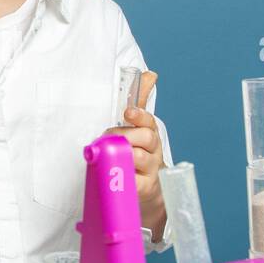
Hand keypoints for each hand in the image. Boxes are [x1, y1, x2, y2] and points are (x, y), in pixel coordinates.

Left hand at [104, 71, 166, 240]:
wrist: (147, 188)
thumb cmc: (138, 152)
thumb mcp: (137, 127)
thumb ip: (139, 100)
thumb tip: (150, 74)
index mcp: (149, 132)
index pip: (148, 120)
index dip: (139, 115)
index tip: (129, 112)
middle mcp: (153, 150)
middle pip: (146, 138)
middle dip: (126, 136)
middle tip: (110, 139)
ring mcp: (150, 170)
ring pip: (141, 158)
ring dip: (124, 154)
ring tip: (111, 155)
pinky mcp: (145, 189)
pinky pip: (136, 182)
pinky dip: (126, 178)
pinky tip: (116, 174)